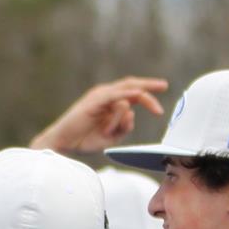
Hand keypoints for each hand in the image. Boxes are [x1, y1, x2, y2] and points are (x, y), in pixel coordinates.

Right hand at [29, 76, 167, 154]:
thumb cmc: (85, 140)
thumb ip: (125, 126)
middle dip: (149, 84)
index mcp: (110, 101)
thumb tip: (131, 113)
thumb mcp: (112, 136)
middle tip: (164, 86)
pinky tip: (136, 96)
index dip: (148, 89)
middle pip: (131, 84)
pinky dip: (126, 96)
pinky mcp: (94, 101)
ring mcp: (99, 96)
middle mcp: (105, 95)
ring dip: (138, 104)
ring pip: (126, 92)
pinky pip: (114, 96)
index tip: (163, 87)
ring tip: (148, 114)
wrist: (63, 144)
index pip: (132, 90)